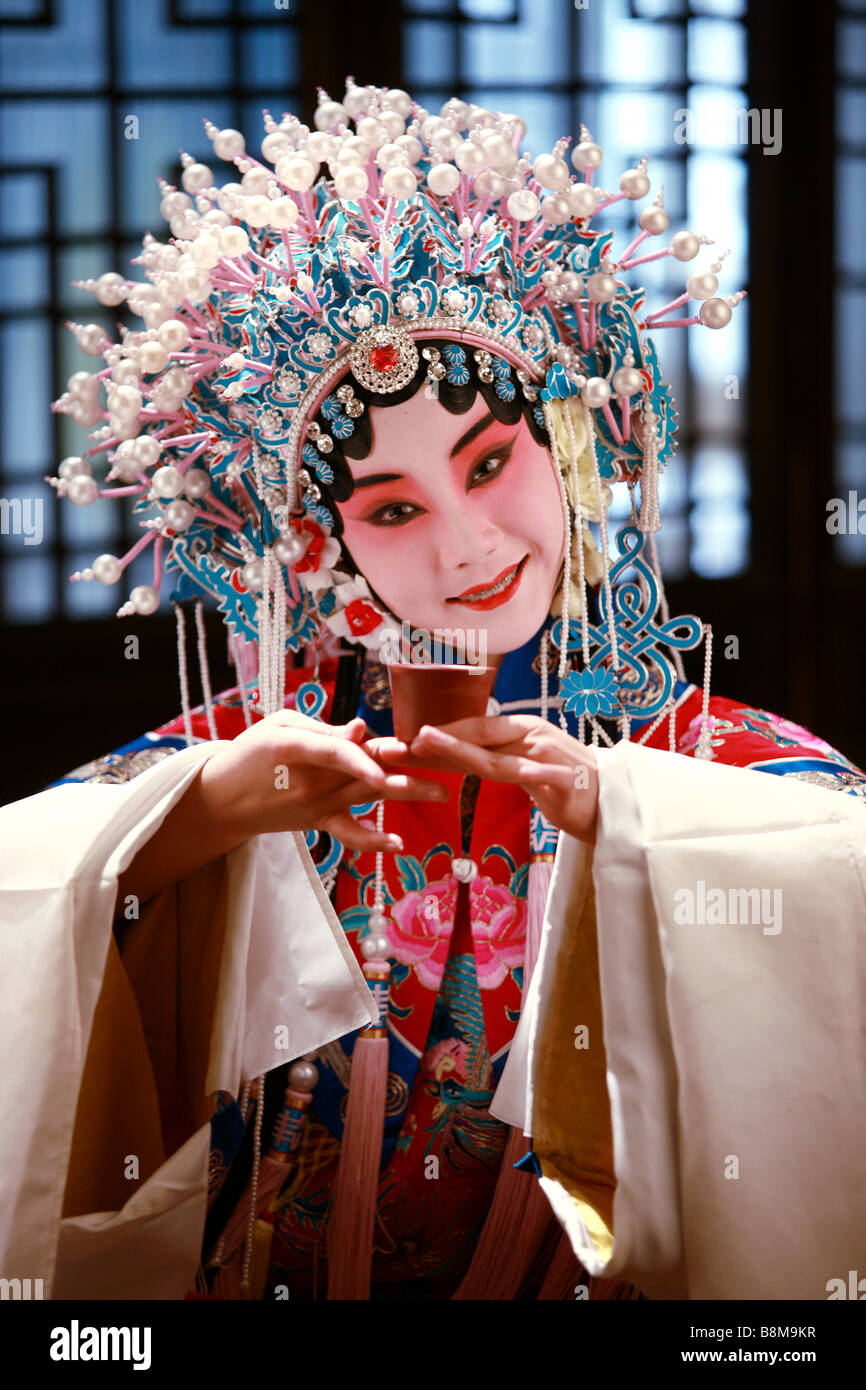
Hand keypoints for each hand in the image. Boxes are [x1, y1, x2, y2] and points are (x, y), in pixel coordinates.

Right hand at [197, 709, 448, 853]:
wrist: (221, 800)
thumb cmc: (250, 753)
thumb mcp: (278, 727)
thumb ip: (322, 730)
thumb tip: (360, 730)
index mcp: (293, 748)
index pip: (335, 751)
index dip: (364, 754)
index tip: (396, 751)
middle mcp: (309, 780)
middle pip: (364, 771)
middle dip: (406, 764)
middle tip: (444, 761)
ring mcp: (316, 805)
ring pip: (367, 796)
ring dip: (405, 791)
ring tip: (441, 791)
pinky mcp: (318, 822)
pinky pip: (349, 833)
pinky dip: (373, 839)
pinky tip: (400, 844)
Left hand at [377, 715, 598, 843]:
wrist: (616, 798)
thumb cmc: (565, 782)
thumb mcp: (527, 764)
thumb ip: (497, 757)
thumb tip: (456, 754)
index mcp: (522, 731)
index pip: (475, 728)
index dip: (442, 733)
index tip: (407, 741)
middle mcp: (533, 738)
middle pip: (481, 735)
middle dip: (441, 737)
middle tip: (407, 740)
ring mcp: (550, 759)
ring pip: (500, 756)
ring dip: (462, 749)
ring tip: (431, 743)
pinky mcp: (568, 783)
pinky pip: (545, 779)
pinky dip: (529, 776)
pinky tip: (510, 776)